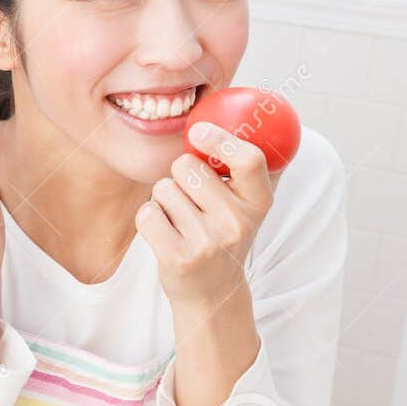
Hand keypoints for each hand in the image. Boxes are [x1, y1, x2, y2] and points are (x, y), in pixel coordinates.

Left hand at [136, 121, 280, 308]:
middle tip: (192, 200)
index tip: (199, 130)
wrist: (212, 294)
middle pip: (187, 167)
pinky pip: (147, 212)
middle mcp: (237, 223)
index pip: (248, 159)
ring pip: (163, 188)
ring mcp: (207, 242)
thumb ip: (242, 168)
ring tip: (182, 222)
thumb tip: (236, 112)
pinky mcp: (177, 258)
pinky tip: (167, 234)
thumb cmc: (223, 236)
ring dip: (164, 199)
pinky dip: (149, 218)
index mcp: (259, 203)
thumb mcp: (246, 205)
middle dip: (180, 175)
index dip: (220, 139)